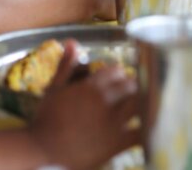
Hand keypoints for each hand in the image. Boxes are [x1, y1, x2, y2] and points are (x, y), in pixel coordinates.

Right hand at [30, 41, 138, 169]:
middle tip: (133, 90)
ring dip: (143, 102)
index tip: (119, 78)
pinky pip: (140, 133)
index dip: (120, 73)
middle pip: (131, 86)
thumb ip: (66, 65)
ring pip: (139, 105)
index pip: (116, 71)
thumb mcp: (54, 88)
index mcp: (90, 87)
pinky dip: (147, 128)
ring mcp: (112, 124)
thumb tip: (72, 42)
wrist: (42, 150)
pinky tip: (149, 126)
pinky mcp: (116, 144)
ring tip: (143, 104)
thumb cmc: (46, 118)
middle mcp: (104, 102)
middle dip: (133, 86)